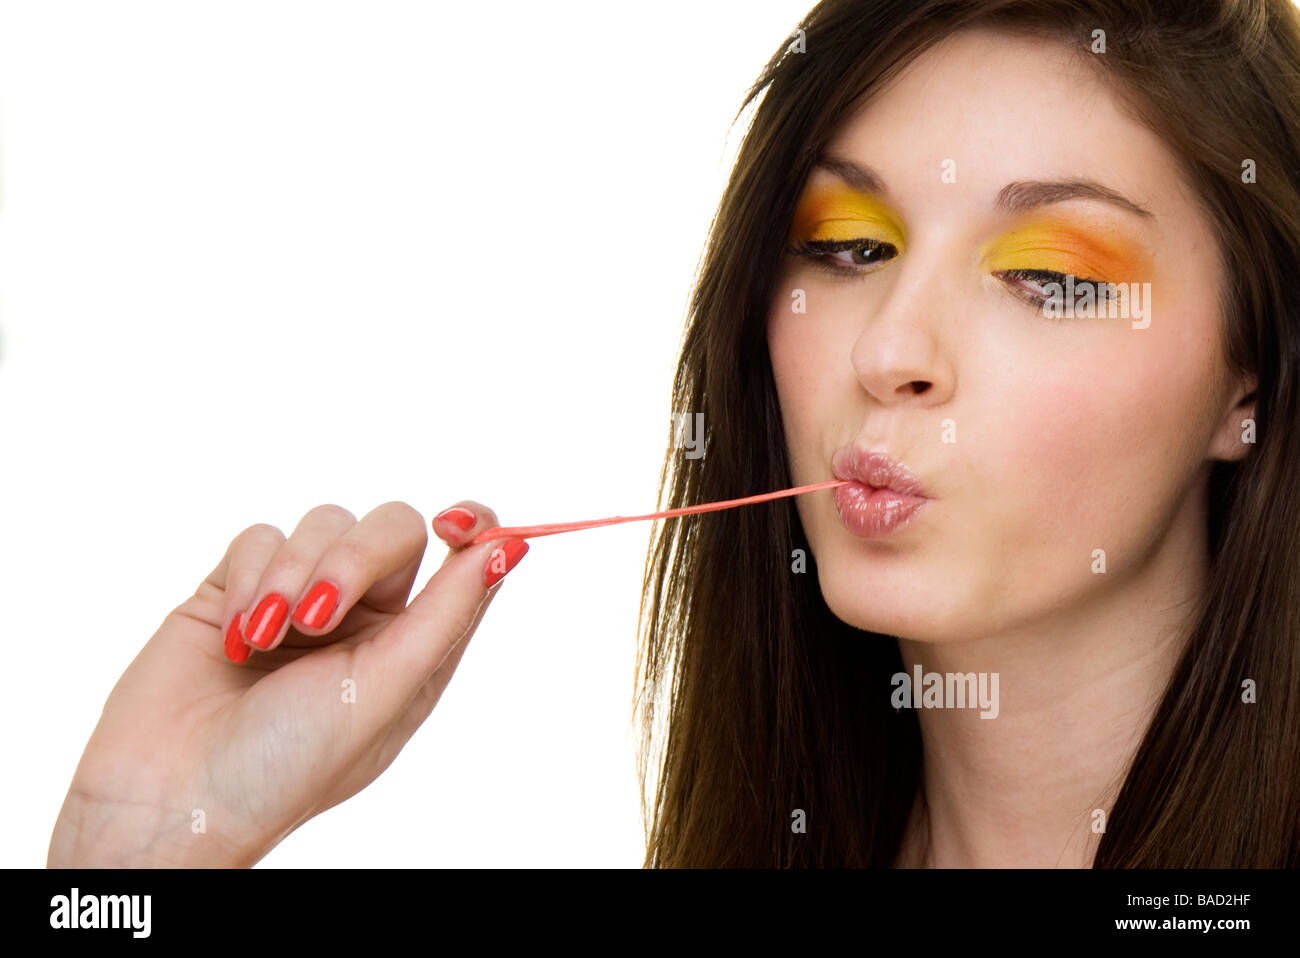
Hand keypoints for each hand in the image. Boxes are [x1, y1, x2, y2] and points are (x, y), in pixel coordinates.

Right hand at [47, 500, 527, 866]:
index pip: (462, 560)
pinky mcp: (236, 588)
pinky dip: (249, 579)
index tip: (453, 523)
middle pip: (392, 527)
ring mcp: (299, 598)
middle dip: (355, 559)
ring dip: (294, 576)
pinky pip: (260, 537)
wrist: (171, 798)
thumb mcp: (386, 690)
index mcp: (413, 646)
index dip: (470, 525)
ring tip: (268, 637)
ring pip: (324, 523)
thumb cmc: (287, 765)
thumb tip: (513, 545)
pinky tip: (236, 637)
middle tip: (318, 618)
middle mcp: (363, 618)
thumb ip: (448, 612)